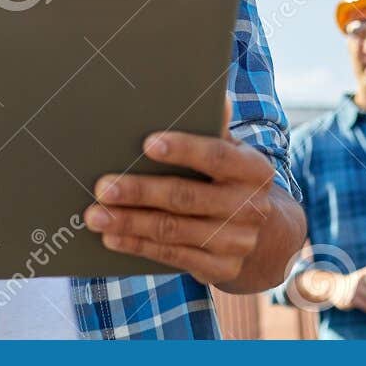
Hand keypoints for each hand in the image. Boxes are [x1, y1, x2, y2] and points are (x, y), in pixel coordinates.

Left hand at [85, 98, 275, 284]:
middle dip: (140, 192)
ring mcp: (237, 242)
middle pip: (187, 197)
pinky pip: (173, 257)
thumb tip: (219, 96)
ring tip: (96, 215)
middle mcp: (250, 207)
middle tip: (103, 186)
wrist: (269, 237)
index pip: (217, 156)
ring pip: (174, 231)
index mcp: (254, 170)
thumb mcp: (233, 154)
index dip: (183, 149)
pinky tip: (113, 237)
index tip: (147, 143)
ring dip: (130, 223)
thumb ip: (217, 129)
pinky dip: (139, 246)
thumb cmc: (233, 181)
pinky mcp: (222, 269)